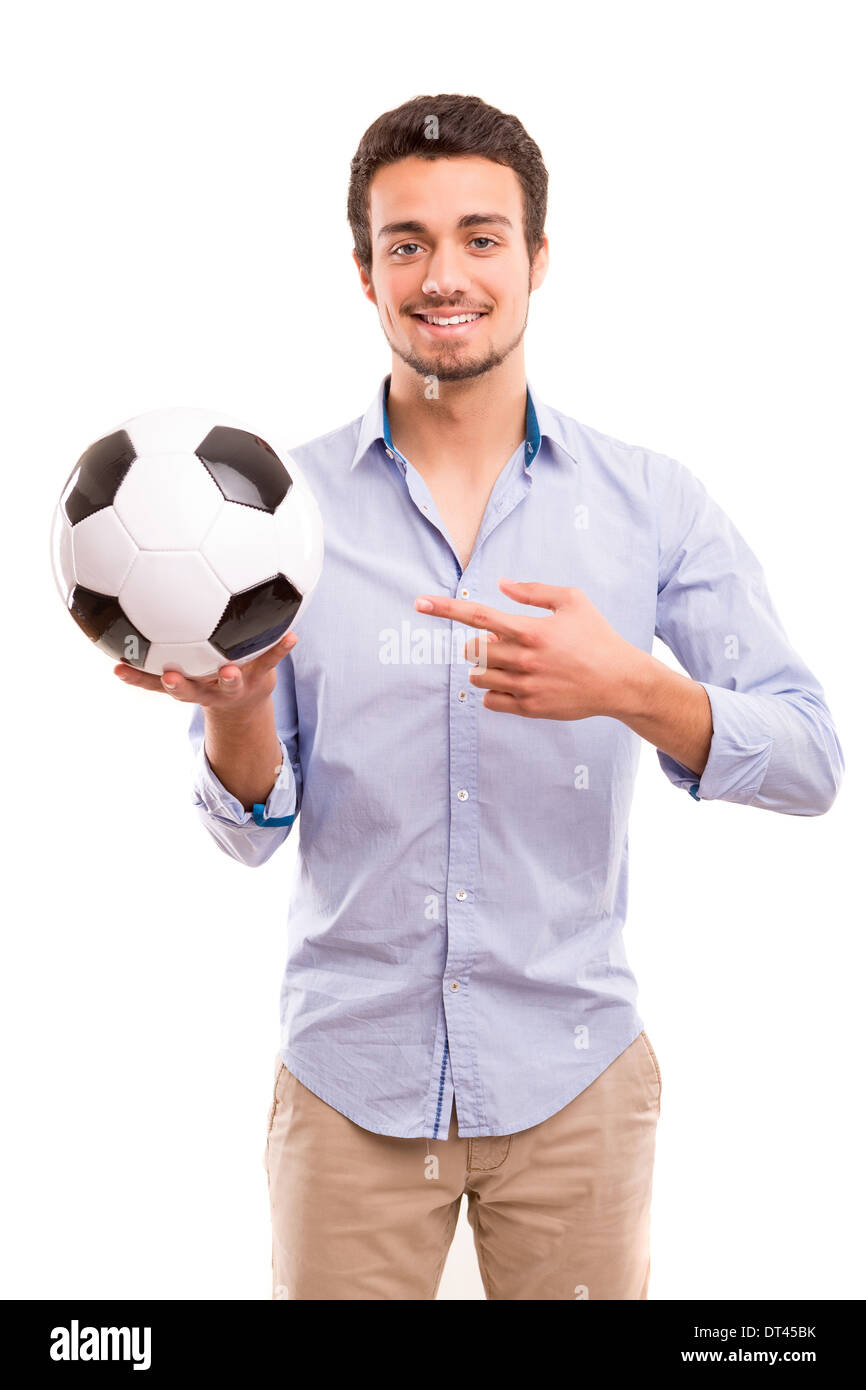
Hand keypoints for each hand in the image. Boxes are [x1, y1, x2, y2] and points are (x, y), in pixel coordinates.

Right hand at [112, 631, 298, 714]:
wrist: (243, 704)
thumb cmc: (204, 675)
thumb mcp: (178, 666)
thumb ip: (149, 649)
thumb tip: (113, 619)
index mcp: (185, 684)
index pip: (155, 684)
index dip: (137, 678)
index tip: (119, 669)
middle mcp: (206, 689)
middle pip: (190, 691)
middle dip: (180, 685)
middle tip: (171, 676)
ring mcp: (234, 685)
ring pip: (229, 684)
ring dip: (229, 678)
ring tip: (230, 670)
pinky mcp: (260, 676)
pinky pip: (270, 661)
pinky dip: (280, 649)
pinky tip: (291, 636)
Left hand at [414, 578, 646, 720]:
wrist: (620, 681)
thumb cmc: (596, 636)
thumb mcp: (572, 601)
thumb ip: (534, 591)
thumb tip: (500, 585)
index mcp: (531, 630)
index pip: (478, 616)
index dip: (445, 609)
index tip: (419, 602)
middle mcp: (524, 659)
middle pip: (472, 650)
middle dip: (479, 645)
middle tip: (501, 644)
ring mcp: (525, 686)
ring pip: (478, 676)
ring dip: (485, 668)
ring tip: (511, 664)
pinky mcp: (529, 708)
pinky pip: (489, 701)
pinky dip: (493, 691)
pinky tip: (514, 683)